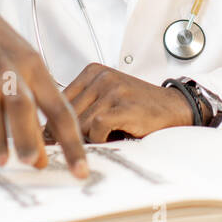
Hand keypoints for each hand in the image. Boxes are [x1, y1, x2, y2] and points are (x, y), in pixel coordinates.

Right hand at [0, 3, 87, 175]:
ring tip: (2, 161)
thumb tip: (40, 161)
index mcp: (34, 69)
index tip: (80, 171)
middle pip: (22, 103)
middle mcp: (8, 68)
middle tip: (33, 163)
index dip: (71, 141)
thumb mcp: (25, 74)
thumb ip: (35, 115)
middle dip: (28, 134)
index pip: (59, 109)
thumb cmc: (0, 51)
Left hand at [58, 64, 193, 141]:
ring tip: (97, 143)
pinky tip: (110, 140)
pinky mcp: (124, 105)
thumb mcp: (105, 99)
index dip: (54, 124)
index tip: (54, 140)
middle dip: (67, 135)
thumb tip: (47, 134)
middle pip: (65, 113)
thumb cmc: (138, 108)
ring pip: (79, 122)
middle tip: (72, 149)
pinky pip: (96, 128)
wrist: (174, 109)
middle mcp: (100, 77)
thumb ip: (79, 109)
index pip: (57, 100)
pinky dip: (99, 139)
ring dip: (85, 139)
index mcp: (92, 72)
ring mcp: (113, 89)